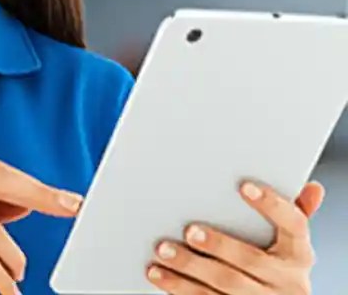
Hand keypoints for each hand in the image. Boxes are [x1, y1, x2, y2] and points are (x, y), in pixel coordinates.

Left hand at [147, 180, 325, 293]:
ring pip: (225, 285)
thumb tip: (312, 186)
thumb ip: (293, 215)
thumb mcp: (288, 245)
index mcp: (298, 254)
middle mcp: (286, 281)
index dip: (271, 205)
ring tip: (164, 251)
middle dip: (218, 244)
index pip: (293, 225)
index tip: (244, 186)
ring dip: (191, 268)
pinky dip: (178, 288)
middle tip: (189, 230)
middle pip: (251, 260)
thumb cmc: (276, 266)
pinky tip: (158, 274)